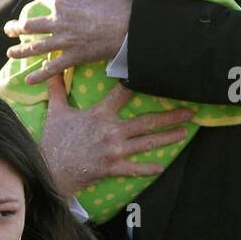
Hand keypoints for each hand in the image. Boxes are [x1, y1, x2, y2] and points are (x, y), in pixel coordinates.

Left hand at [4, 0, 131, 84]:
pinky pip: (52, 69)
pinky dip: (39, 76)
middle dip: (17, 27)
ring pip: (36, 47)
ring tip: (10, 53)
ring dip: (21, 51)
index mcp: (63, 2)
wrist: (129, 27)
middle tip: (8, 29)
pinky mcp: (72, 57)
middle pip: (31, 25)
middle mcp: (58, 22)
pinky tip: (28, 81)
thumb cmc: (116, 2)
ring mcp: (64, 41)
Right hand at [38, 72, 192, 195]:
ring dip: (168, 137)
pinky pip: (135, 168)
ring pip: (147, 142)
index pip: (123, 94)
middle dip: (170, 116)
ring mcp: (115, 150)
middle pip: (147, 121)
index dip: (138, 83)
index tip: (155, 76)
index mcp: (100, 114)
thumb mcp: (56, 112)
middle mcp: (112, 131)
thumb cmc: (54, 141)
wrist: (51, 169)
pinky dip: (148, 168)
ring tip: (184, 132)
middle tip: (189, 111)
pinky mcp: (113, 167)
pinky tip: (161, 167)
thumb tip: (53, 70)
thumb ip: (57, 90)